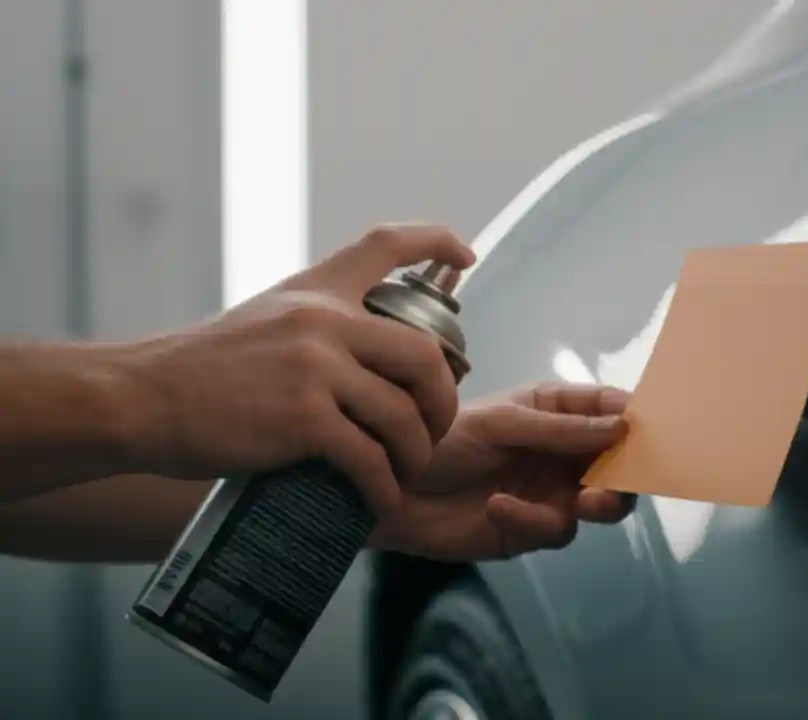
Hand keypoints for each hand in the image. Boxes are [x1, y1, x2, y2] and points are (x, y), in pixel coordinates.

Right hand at [115, 224, 474, 518]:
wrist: (139, 398)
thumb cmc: (200, 370)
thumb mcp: (264, 320)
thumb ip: (317, 328)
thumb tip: (367, 360)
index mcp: (315, 290)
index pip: (386, 243)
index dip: (437, 240)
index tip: (466, 256)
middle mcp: (323, 321)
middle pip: (424, 354)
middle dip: (444, 399)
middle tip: (436, 428)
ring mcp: (316, 369)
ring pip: (404, 414)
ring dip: (416, 453)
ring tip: (407, 471)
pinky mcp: (303, 420)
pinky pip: (370, 459)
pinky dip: (384, 486)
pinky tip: (381, 499)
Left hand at [370, 382, 636, 560]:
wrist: (388, 492)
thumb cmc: (441, 440)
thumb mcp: (500, 423)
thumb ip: (560, 429)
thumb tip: (623, 428)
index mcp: (555, 409)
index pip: (610, 409)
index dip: (636, 418)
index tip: (651, 430)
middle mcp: (562, 450)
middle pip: (620, 462)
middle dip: (628, 472)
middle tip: (622, 479)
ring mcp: (550, 491)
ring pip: (602, 503)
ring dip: (599, 501)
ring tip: (583, 501)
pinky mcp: (532, 530)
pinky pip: (555, 530)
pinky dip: (532, 520)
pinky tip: (497, 507)